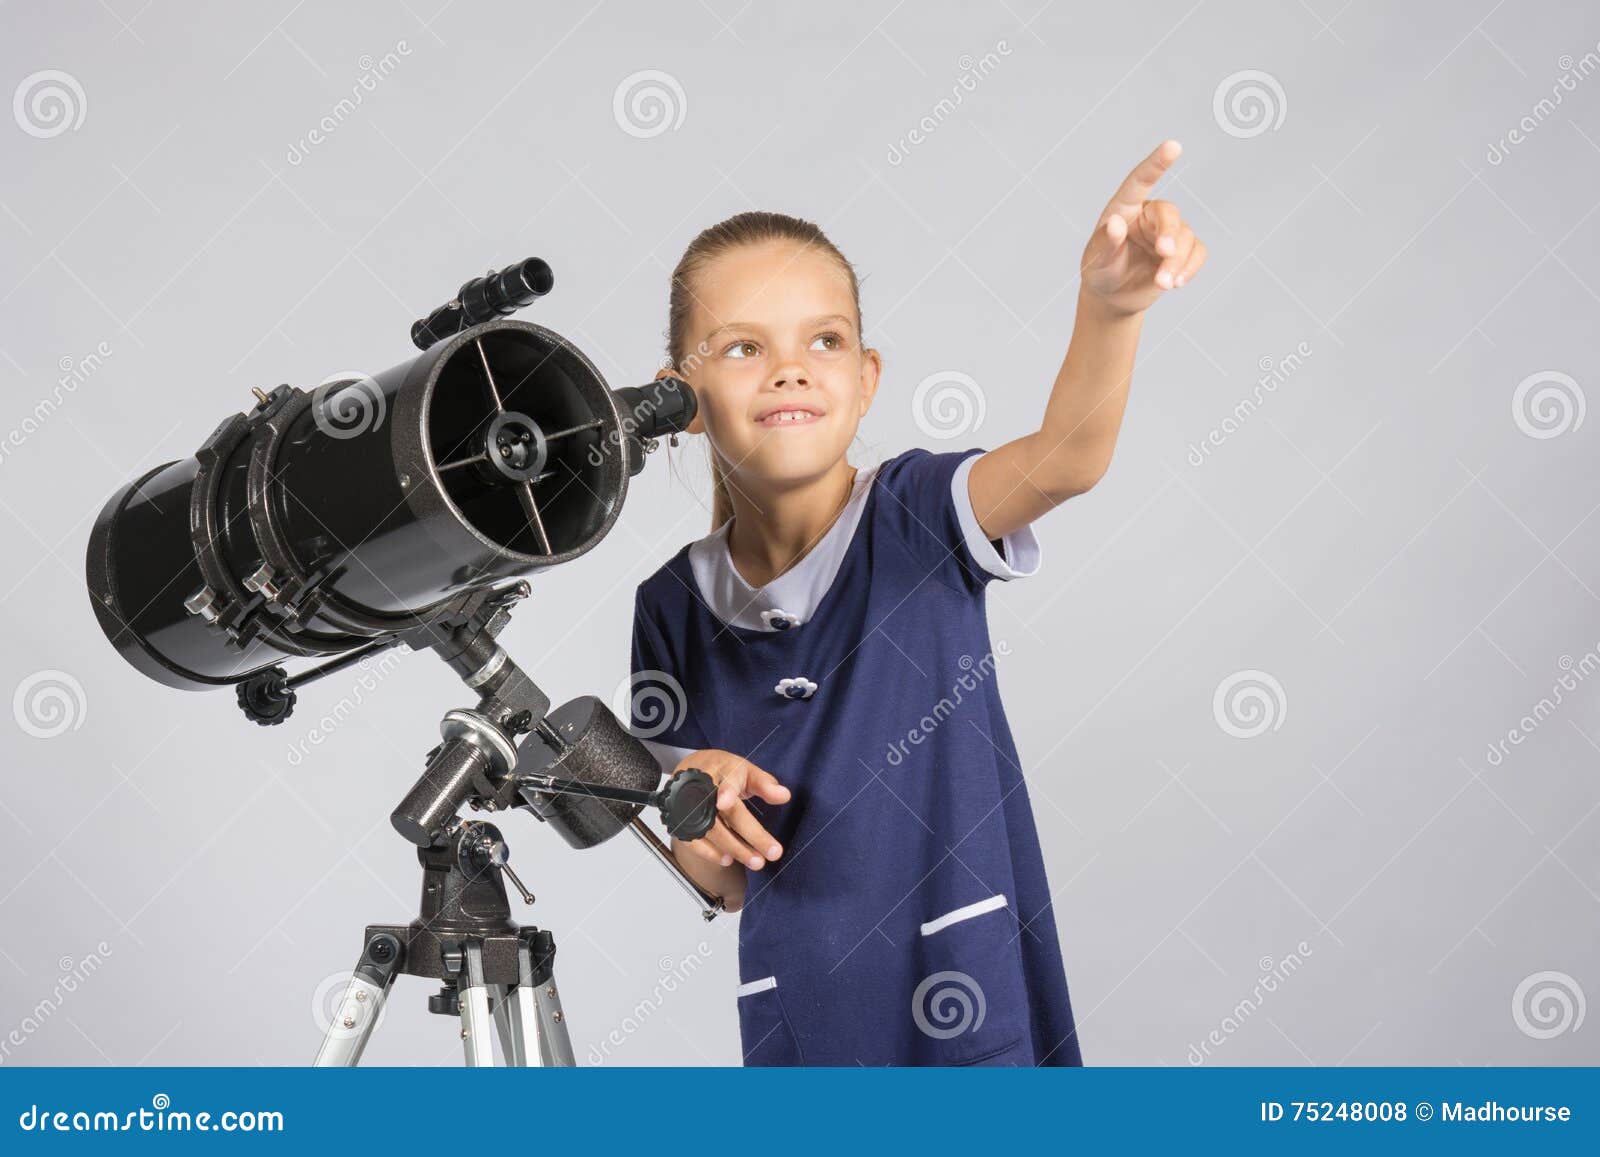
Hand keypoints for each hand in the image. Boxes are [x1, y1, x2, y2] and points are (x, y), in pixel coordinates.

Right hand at [671, 749, 790, 870]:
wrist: (692, 768)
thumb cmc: (724, 772)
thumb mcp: (746, 771)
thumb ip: (764, 784)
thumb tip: (784, 795)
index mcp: (723, 771)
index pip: (726, 783)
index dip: (726, 792)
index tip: (725, 802)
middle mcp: (705, 789)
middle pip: (726, 813)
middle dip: (751, 834)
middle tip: (773, 852)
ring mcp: (690, 806)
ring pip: (712, 830)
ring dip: (735, 848)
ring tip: (756, 861)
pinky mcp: (682, 821)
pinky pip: (693, 840)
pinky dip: (710, 852)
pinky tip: (728, 859)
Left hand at [1079, 139, 1207, 317]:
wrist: (1114, 297)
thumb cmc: (1101, 271)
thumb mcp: (1096, 261)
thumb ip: (1105, 243)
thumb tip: (1115, 223)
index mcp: (1125, 208)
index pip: (1140, 181)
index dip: (1157, 163)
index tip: (1173, 145)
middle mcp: (1149, 215)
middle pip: (1169, 214)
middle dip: (1169, 234)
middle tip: (1164, 253)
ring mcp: (1168, 232)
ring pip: (1186, 237)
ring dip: (1177, 261)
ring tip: (1163, 283)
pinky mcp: (1183, 251)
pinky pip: (1197, 253)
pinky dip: (1190, 268)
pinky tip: (1176, 283)